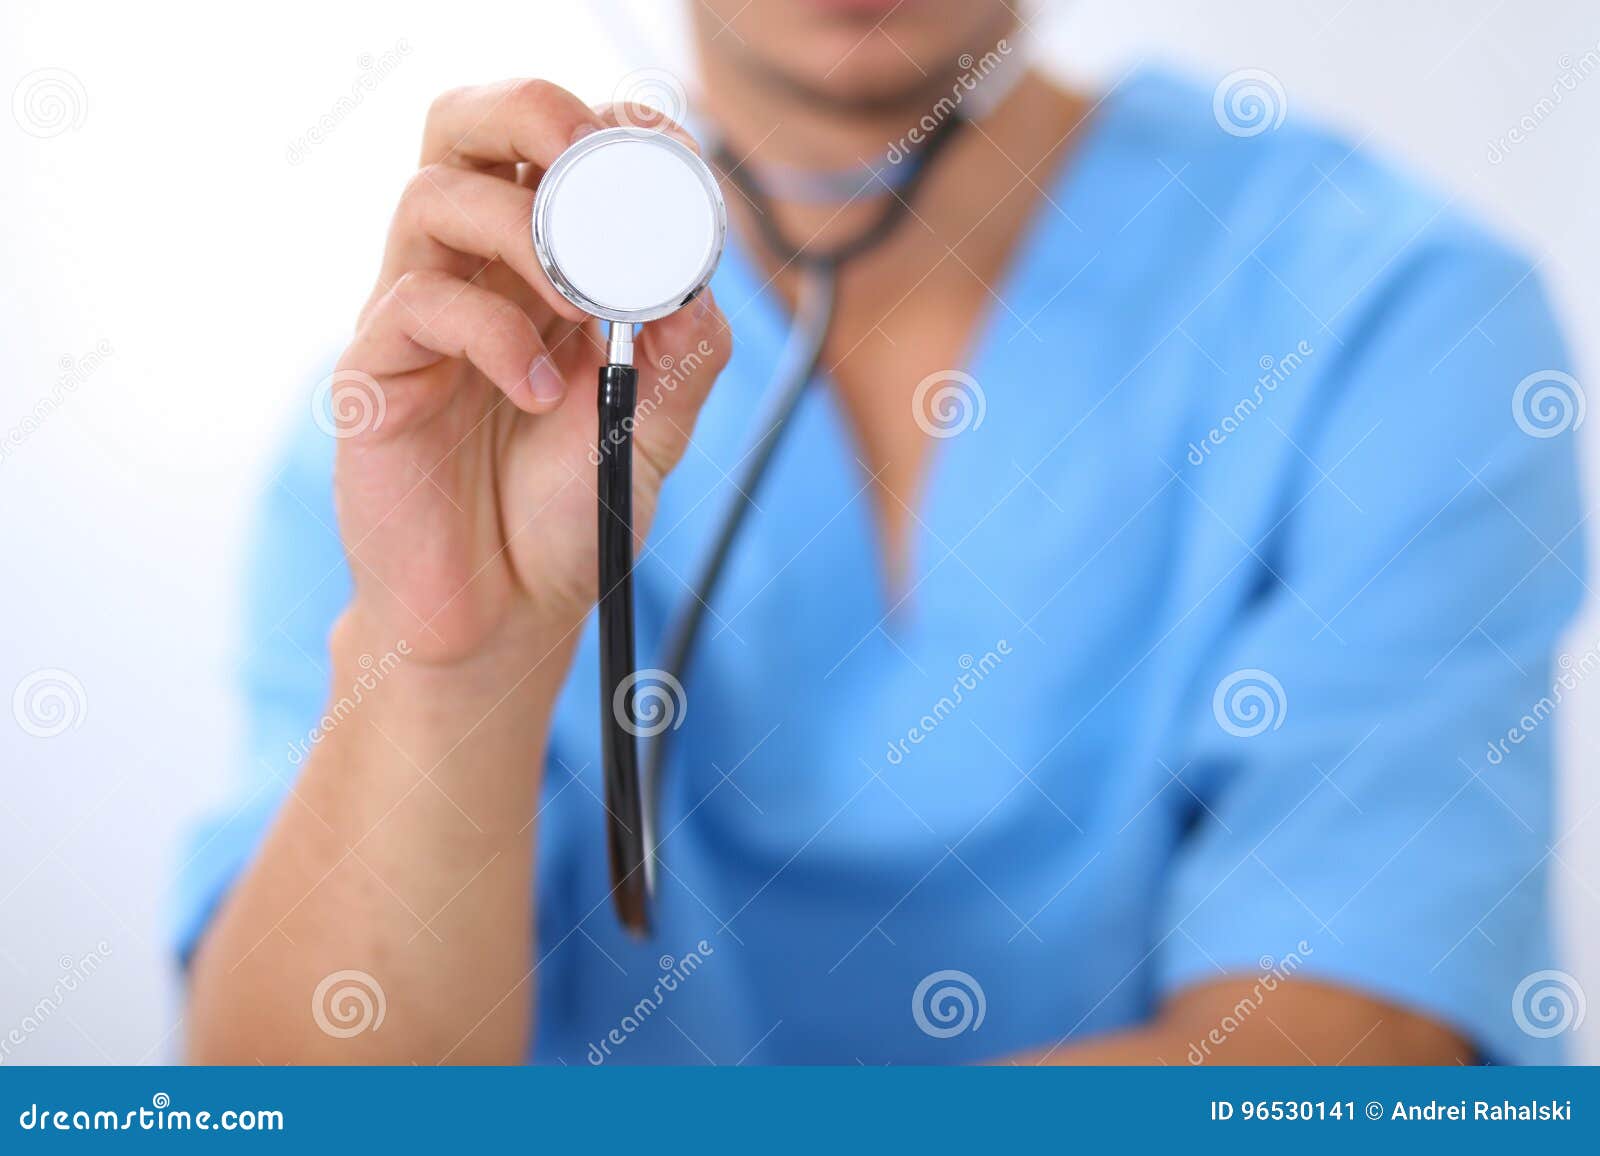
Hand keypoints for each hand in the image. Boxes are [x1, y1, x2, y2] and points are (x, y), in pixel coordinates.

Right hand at [331, 80, 729, 668]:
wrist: (505, 617)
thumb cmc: (569, 516)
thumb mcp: (654, 430)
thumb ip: (683, 353)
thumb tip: (696, 273)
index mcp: (542, 270)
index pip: (550, 150)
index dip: (606, 132)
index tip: (668, 156)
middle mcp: (474, 274)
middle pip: (465, 127)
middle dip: (533, 111)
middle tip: (593, 155)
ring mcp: (417, 317)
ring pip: (435, 196)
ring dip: (526, 229)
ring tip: (584, 308)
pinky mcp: (376, 373)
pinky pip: (419, 304)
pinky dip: (496, 334)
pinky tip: (545, 393)